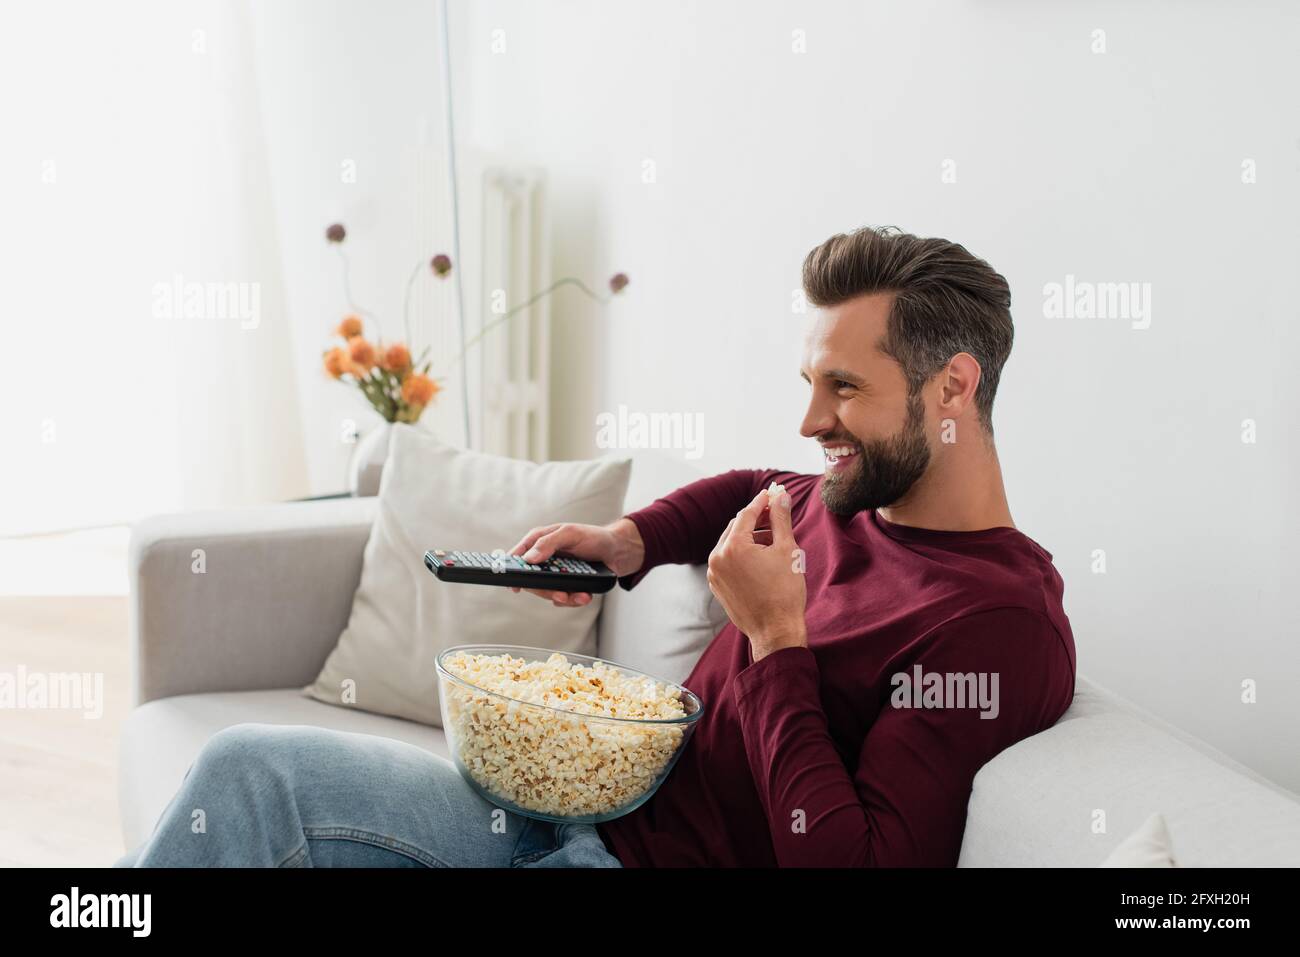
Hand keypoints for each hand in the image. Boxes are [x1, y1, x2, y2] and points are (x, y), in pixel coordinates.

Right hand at [507, 517, 644, 607]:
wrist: (618, 552)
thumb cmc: (594, 537)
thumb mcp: (571, 534)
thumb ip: (548, 543)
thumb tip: (529, 558)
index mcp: (540, 540)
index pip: (518, 556)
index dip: (512, 570)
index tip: (515, 586)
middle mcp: (544, 558)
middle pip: (532, 581)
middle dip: (547, 590)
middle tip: (561, 594)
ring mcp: (555, 572)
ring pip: (548, 592)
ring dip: (564, 597)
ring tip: (581, 596)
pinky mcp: (566, 584)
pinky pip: (562, 598)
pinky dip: (573, 600)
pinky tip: (584, 595)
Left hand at [706, 487, 806, 660]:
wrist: (775, 631)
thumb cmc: (784, 592)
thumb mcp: (787, 550)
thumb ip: (781, 519)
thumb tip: (781, 495)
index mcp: (733, 547)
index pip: (747, 514)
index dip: (762, 502)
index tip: (773, 493)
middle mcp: (717, 558)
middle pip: (737, 527)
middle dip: (756, 518)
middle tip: (775, 513)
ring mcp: (714, 573)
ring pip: (731, 543)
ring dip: (750, 536)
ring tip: (773, 538)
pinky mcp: (716, 585)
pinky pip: (727, 560)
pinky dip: (741, 553)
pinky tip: (761, 557)